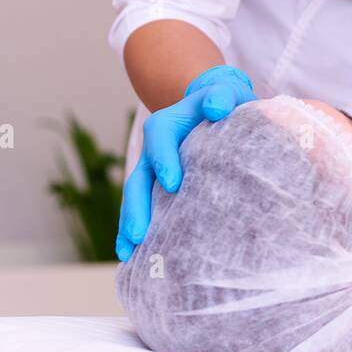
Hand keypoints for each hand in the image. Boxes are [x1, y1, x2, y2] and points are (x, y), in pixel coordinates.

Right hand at [116, 65, 255, 260]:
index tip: (173, 184)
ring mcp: (153, 171)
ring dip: (130, 224)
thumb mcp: (224, 94)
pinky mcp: (159, 187)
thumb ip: (220, 97)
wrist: (215, 106)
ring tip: (127, 252)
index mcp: (167, 126)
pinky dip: (134, 230)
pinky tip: (132, 256)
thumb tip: (216, 107)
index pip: (160, 141)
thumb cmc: (222, 103)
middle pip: (140, 177)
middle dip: (137, 206)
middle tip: (138, 233)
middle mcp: (154, 150)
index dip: (164, 161)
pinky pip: (144, 208)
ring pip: (137, 198)